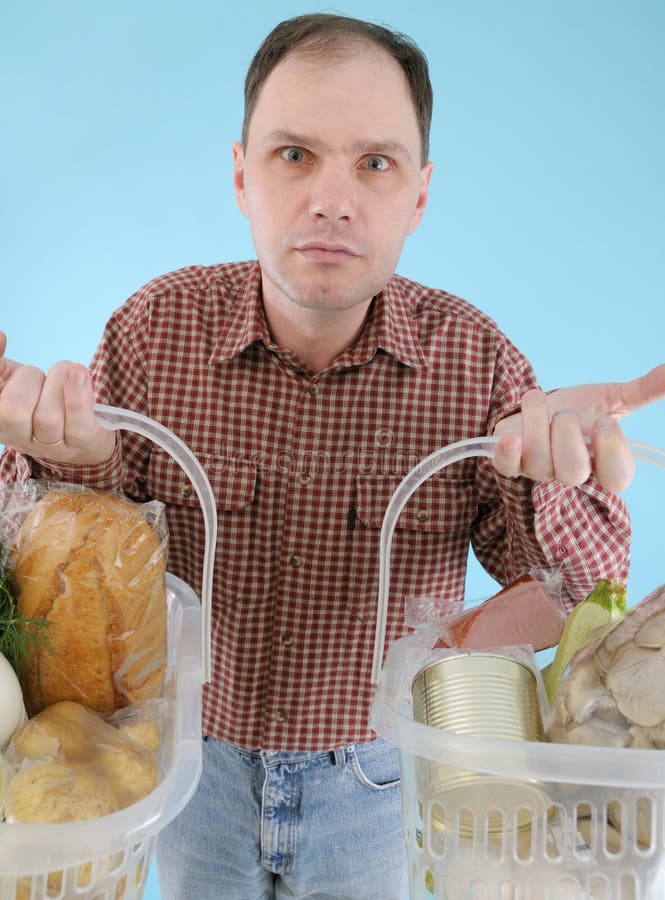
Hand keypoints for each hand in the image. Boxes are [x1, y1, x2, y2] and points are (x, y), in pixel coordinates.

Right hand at [0, 331, 115, 464]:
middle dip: (28, 379)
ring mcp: (52, 444)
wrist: (83, 436)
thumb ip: (1, 362)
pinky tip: (79, 373)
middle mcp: (19, 438)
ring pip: (47, 417)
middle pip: (12, 410)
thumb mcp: (15, 380)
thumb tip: (0, 337)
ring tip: (68, 376)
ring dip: (58, 383)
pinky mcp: (83, 441)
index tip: (2, 339)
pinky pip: (77, 420)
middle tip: (39, 377)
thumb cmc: (43, 402)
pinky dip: (78, 395)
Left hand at [492, 364, 664, 492]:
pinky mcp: (511, 462)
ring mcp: (539, 470)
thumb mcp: (611, 399)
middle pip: (573, 473)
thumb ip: (643, 391)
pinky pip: (508, 468)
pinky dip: (507, 454)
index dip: (612, 454)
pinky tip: (511, 438)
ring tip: (535, 396)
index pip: (616, 478)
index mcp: (601, 462)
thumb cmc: (579, 409)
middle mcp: (570, 472)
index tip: (605, 422)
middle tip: (566, 413)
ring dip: (537, 425)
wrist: (538, 407)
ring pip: (539, 464)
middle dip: (568, 438)